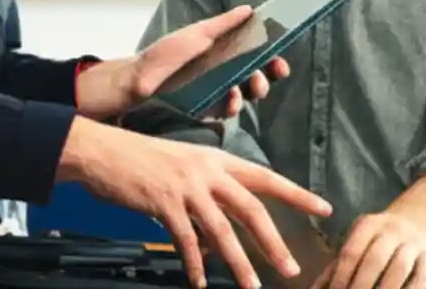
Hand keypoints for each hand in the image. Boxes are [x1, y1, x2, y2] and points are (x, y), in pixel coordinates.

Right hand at [57, 116, 332, 288]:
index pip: (266, 177)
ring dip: (239, 262)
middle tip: (291, 267)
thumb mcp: (182, 168)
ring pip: (222, 230)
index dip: (296, 193)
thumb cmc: (140, 160)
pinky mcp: (164, 201)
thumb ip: (205, 198)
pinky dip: (195, 264)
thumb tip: (216, 240)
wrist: (102, 150)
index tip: (324, 207)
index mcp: (216, 159)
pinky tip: (200, 282)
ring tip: (252, 287)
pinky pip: (186, 239)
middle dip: (273, 241)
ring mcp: (186, 185)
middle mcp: (207, 170)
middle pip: (251, 208)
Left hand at [76, 6, 288, 119]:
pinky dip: (231, 107)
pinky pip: (226, 111)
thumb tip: (249, 9)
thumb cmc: (166, 54)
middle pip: (255, 78)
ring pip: (245, 97)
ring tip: (240, 91)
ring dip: (248, 94)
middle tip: (260, 81)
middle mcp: (224, 72)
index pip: (256, 56)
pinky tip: (227, 102)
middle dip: (264, 80)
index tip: (280, 64)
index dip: (272, 60)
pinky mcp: (207, 109)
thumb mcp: (197, 34)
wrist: (140, 79)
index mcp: (224, 52)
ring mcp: (216, 92)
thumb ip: (224, 23)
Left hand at [311, 213, 425, 288]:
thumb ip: (336, 267)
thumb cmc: (377, 238)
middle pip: (374, 260)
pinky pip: (419, 279)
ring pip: (399, 270)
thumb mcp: (356, 241)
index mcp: (368, 225)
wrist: (417, 221)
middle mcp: (391, 231)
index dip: (341, 277)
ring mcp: (412, 244)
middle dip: (361, 286)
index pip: (351, 252)